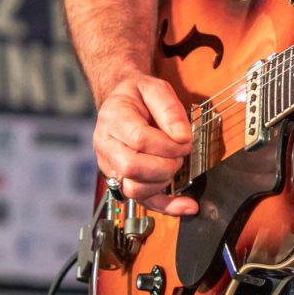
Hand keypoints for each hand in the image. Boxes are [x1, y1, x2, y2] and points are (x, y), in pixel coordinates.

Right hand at [92, 73, 196, 215]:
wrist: (120, 101)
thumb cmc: (137, 95)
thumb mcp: (154, 87)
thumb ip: (169, 108)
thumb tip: (182, 137)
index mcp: (113, 119)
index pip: (139, 139)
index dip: (168, 144)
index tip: (184, 141)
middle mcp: (106, 145)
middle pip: (131, 167)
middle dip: (164, 164)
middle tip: (178, 154)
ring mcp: (111, 166)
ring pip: (133, 188)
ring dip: (162, 181)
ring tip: (173, 165)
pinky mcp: (121, 181)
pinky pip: (142, 201)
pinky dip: (167, 207)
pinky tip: (187, 206)